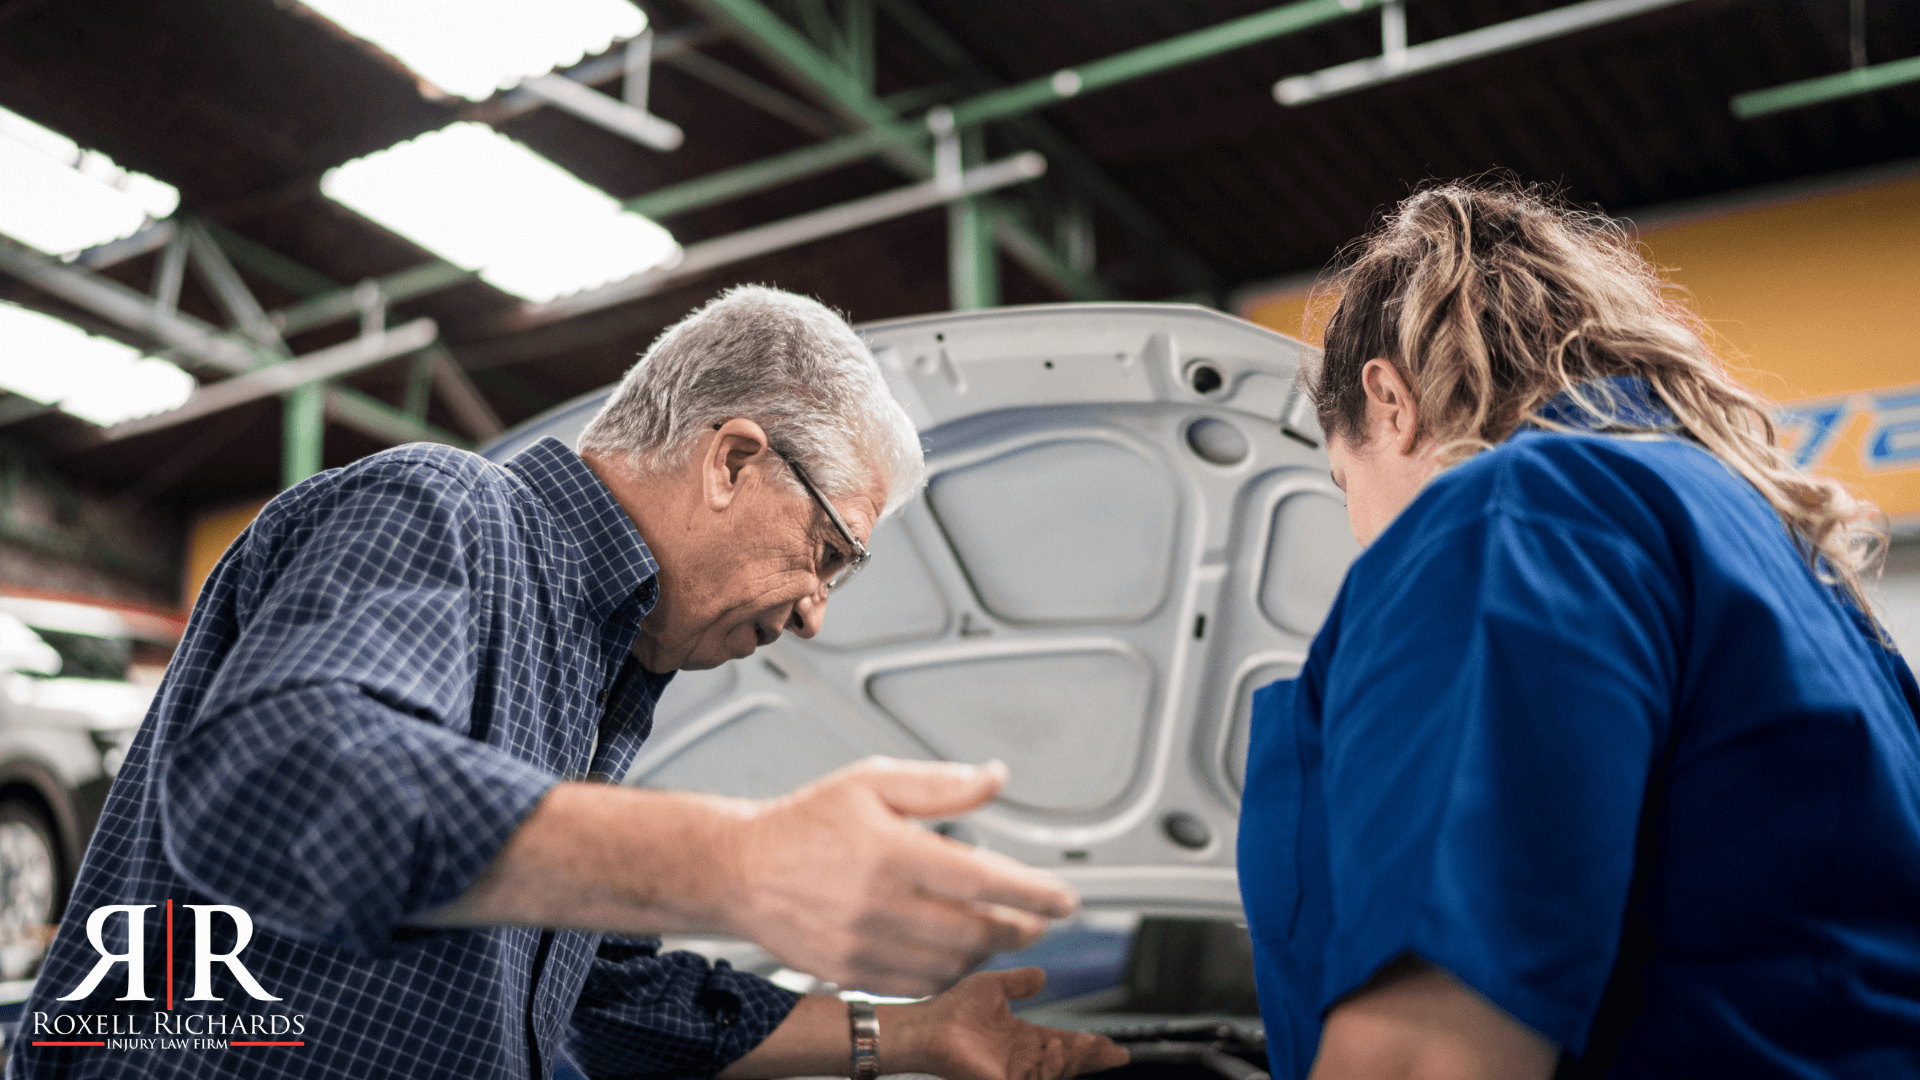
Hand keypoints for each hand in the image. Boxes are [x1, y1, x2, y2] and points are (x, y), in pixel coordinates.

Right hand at [716, 757, 1079, 996]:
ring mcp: (863, 944)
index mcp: (890, 850)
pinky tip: (956, 952)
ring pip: (951, 963)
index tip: (1065, 899)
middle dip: (1020, 928)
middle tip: (1038, 920)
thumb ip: (939, 784)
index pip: (982, 879)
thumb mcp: (872, 781)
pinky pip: (918, 984)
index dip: (1033, 892)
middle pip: (975, 930)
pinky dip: (949, 973)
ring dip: (986, 951)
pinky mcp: (850, 972)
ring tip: (996, 931)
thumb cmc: (805, 822)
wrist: (740, 869)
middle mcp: (878, 903)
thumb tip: (994, 779)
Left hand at [887, 968, 1130, 1079]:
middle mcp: (1021, 1060)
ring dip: (1074, 1061)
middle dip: (1092, 1060)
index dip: (1088, 1047)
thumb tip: (1043, 976)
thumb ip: (1019, 982)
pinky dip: (1052, 1068)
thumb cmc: (952, 1007)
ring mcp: (1013, 1074)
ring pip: (1057, 1075)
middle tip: (1114, 1052)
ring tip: (1080, 1043)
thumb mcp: (994, 986)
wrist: (930, 1024)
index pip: (1064, 1046)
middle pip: (1067, 1065)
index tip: (1113, 1045)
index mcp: (1021, 1040)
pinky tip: (1056, 1049)